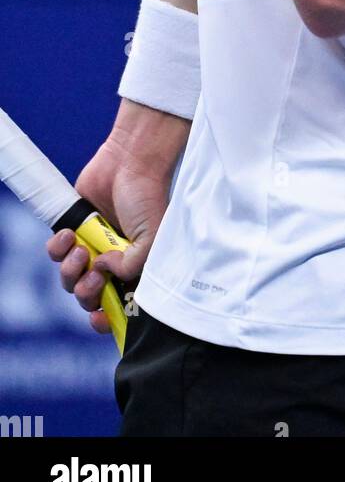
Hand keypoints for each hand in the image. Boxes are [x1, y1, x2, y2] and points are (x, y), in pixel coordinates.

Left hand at [45, 107, 186, 334]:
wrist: (130, 162)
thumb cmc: (148, 197)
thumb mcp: (153, 236)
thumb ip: (133, 265)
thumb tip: (103, 270)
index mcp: (133, 269)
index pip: (118, 307)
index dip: (106, 319)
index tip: (100, 318)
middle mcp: (111, 263)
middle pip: (88, 298)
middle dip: (87, 293)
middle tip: (95, 274)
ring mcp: (90, 247)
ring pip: (68, 280)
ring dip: (70, 271)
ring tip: (80, 250)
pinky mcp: (72, 230)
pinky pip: (54, 254)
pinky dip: (57, 249)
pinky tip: (69, 234)